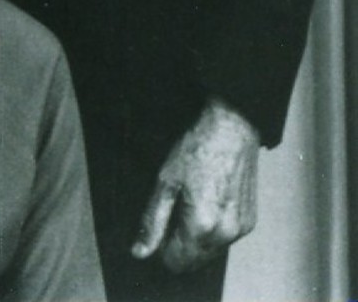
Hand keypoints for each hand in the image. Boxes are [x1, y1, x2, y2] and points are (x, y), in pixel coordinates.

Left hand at [131, 98, 259, 272]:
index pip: (175, 263)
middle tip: (175, 207)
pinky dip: (214, 228)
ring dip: (197, 237)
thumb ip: (152, 221)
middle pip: (194, 262)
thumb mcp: (166, 181)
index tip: (161, 222)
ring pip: (210, 252)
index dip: (161, 246)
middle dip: (179, 242)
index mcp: (202, 226)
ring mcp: (241, 229)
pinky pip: (225, 238)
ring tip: (193, 200)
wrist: (232, 127)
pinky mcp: (250, 221)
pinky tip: (209, 200)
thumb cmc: (198, 147)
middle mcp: (226, 234)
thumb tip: (140, 251)